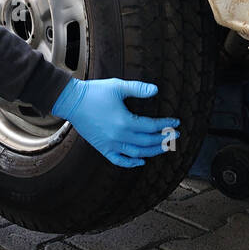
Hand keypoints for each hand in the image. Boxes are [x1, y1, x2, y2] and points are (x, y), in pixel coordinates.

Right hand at [50, 77, 179, 167]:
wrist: (72, 101)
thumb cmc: (95, 92)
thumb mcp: (118, 86)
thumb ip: (138, 88)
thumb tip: (156, 90)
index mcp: (125, 122)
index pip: (152, 127)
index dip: (166, 125)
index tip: (177, 122)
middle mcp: (119, 136)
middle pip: (147, 143)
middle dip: (164, 139)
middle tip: (175, 135)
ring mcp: (110, 144)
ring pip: (136, 154)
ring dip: (153, 152)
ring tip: (164, 147)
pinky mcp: (102, 148)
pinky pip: (118, 160)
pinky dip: (131, 163)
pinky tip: (141, 161)